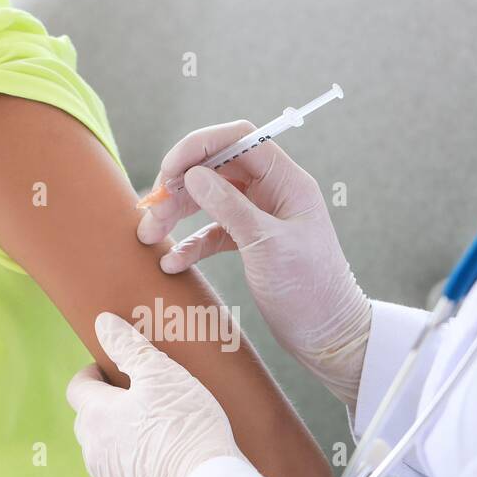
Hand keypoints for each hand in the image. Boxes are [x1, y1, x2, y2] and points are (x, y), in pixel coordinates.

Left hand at [66, 312, 251, 476]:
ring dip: (117, 435)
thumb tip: (103, 323)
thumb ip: (129, 347)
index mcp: (97, 414)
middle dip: (104, 404)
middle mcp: (94, 448)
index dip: (91, 374)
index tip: (109, 370)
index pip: (78, 387)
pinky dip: (130, 461)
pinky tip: (156, 456)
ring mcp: (107, 476)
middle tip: (135, 397)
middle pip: (88, 418)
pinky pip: (118, 472)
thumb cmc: (187, 427)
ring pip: (102, 448)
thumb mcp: (162, 374)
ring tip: (149, 428)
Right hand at [136, 120, 372, 408]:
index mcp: (286, 182)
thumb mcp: (266, 245)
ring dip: (176, 213)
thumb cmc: (311, 291)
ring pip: (207, 198)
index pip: (237, 139)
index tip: (169, 169)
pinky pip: (210, 231)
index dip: (198, 146)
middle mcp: (272, 193)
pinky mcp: (248, 243)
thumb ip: (229, 206)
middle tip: (153, 207)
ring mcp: (259, 217)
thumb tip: (192, 174)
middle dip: (179, 184)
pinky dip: (189, 243)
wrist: (329, 338)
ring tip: (148, 234)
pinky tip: (172, 261)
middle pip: (215, 168)